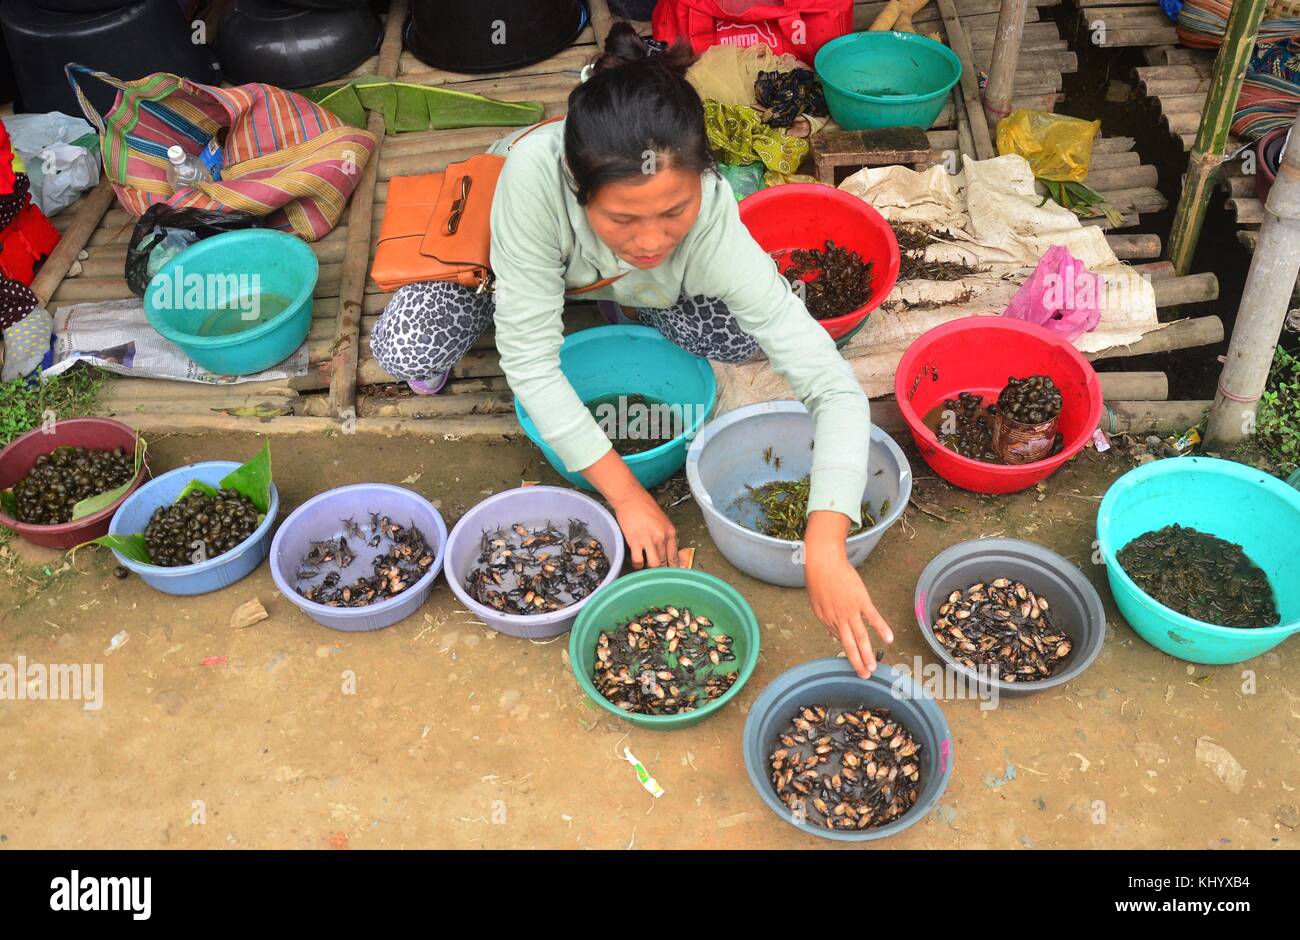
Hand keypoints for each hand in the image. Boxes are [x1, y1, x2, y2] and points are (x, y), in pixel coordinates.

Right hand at [611, 487, 678, 568]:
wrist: (631, 498)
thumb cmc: (645, 506)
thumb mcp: (662, 520)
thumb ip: (665, 535)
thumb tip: (665, 550)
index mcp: (670, 532)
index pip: (675, 556)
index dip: (673, 568)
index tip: (671, 574)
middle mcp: (662, 537)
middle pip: (665, 562)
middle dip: (661, 570)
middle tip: (657, 574)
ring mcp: (649, 540)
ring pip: (654, 565)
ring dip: (650, 570)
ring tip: (646, 568)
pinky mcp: (635, 541)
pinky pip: (638, 561)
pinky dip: (637, 565)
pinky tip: (636, 563)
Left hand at [804, 511, 893, 677]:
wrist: (824, 562)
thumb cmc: (819, 580)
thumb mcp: (817, 603)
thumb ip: (826, 620)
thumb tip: (830, 635)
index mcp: (826, 620)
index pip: (838, 639)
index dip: (847, 648)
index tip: (855, 659)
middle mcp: (838, 619)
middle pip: (849, 645)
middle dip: (857, 662)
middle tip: (864, 675)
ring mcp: (850, 611)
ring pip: (860, 637)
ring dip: (867, 653)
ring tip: (874, 667)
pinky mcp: (861, 600)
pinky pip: (873, 617)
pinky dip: (882, 628)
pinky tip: (889, 639)